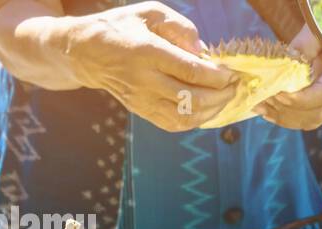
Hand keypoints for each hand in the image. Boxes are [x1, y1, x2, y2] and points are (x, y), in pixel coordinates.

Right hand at [65, 2, 235, 130]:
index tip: (233, 73)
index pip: (191, 72)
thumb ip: (180, 27)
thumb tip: (202, 51)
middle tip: (235, 86)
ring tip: (226, 98)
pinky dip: (197, 120)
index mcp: (147, 53)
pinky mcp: (141, 112)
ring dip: (213, 111)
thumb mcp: (149, 13)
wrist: (86, 52)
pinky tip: (208, 109)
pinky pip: (175, 124)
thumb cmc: (121, 27)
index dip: (218, 76)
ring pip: (186, 117)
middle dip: (221, 95)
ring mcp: (142, 100)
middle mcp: (145, 81)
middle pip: (193, 99)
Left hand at [255, 25, 321, 130]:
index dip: (299, 100)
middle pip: (318, 114)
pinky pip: (312, 117)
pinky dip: (291, 117)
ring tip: (262, 109)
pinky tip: (271, 112)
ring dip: (286, 118)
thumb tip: (283, 66)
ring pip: (314, 120)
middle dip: (287, 111)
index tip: (277, 94)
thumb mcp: (319, 32)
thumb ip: (303, 47)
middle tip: (263, 101)